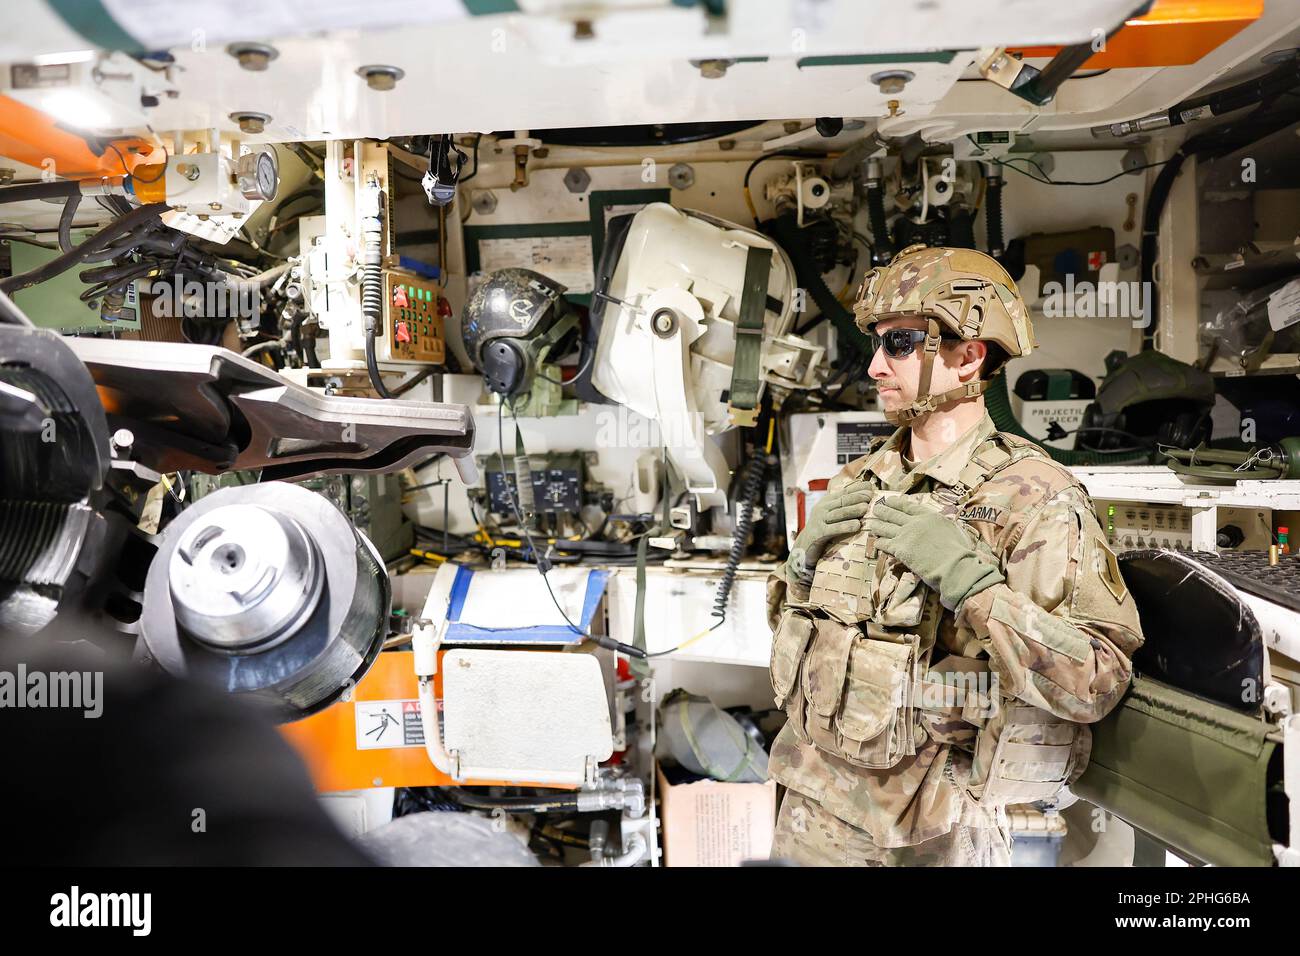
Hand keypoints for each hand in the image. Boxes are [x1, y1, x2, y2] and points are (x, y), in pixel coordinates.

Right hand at [785, 484, 874, 584]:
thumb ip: (845, 506)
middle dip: (857, 497)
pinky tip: (856, 526)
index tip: (871, 487)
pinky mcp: (818, 533)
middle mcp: (822, 508)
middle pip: (842, 501)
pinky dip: (845, 526)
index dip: (857, 488)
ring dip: (852, 509)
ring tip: (865, 508)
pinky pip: (833, 529)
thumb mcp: (833, 514)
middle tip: (870, 496)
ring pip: (838, 513)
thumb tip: (866, 498)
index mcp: (827, 502)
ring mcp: (819, 520)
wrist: (805, 546)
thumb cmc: (824, 529)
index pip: (844, 492)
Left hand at [864, 495, 1004, 610]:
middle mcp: (915, 522)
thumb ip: (941, 525)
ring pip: (886, 528)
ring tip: (871, 524)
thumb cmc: (959, 550)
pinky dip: (879, 543)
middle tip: (876, 509)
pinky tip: (875, 543)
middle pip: (894, 514)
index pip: (909, 506)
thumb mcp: (953, 529)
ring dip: (877, 526)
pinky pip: (885, 544)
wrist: (953, 565)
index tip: (890, 500)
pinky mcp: (899, 549)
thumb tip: (939, 525)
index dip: (897, 502)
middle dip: (883, 511)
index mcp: (929, 515)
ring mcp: (905, 535)